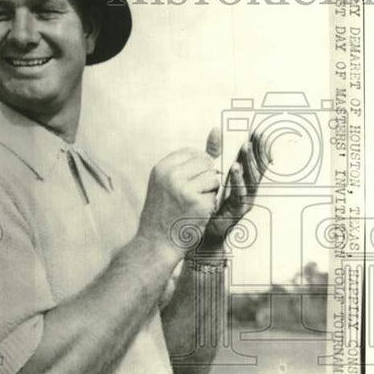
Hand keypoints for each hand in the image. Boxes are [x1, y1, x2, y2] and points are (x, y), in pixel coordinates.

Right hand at [137, 147, 220, 263]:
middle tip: (189, 197)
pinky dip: (210, 205)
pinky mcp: (198, 203)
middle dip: (205, 179)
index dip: (197, 168)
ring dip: (209, 191)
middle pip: (206, 163)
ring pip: (213, 177)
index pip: (193, 153)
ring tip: (192, 205)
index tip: (187, 184)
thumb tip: (217, 130)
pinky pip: (215, 195)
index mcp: (161, 168)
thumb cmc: (164, 212)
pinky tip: (195, 214)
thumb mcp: (168, 182)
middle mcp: (171, 175)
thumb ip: (192, 158)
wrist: (156, 244)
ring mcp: (184, 189)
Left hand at [200, 127, 262, 252]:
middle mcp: (247, 190)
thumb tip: (216, 129)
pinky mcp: (236, 211)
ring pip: (250, 180)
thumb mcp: (211, 174)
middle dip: (256, 151)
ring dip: (248, 164)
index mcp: (242, 181)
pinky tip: (235, 170)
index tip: (257, 132)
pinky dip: (238, 181)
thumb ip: (214, 153)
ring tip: (245, 149)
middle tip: (254, 137)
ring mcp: (244, 201)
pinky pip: (239, 194)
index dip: (256, 147)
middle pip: (255, 168)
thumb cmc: (208, 203)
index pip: (252, 161)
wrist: (203, 233)